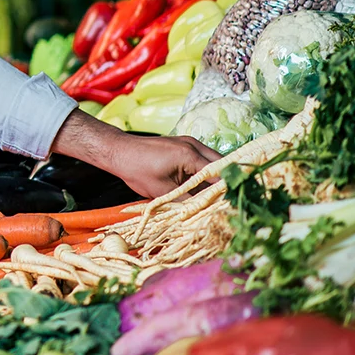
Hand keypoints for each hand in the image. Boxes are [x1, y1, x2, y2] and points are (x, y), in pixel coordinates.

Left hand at [51, 110, 219, 198]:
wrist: (118, 151)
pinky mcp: (184, 145)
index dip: (229, 191)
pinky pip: (203, 159)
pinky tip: (206, 188)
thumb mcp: (163, 192)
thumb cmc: (137, 171)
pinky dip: (207, 172)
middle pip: (222, 165)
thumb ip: (189, 201)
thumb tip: (208, 212)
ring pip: (214, 162)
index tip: (236, 205)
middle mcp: (194, 145)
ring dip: (218, 178)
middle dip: (228, 183)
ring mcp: (190, 143)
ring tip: (221, 198)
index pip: (220, 174)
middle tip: (232, 202)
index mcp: (190, 155)